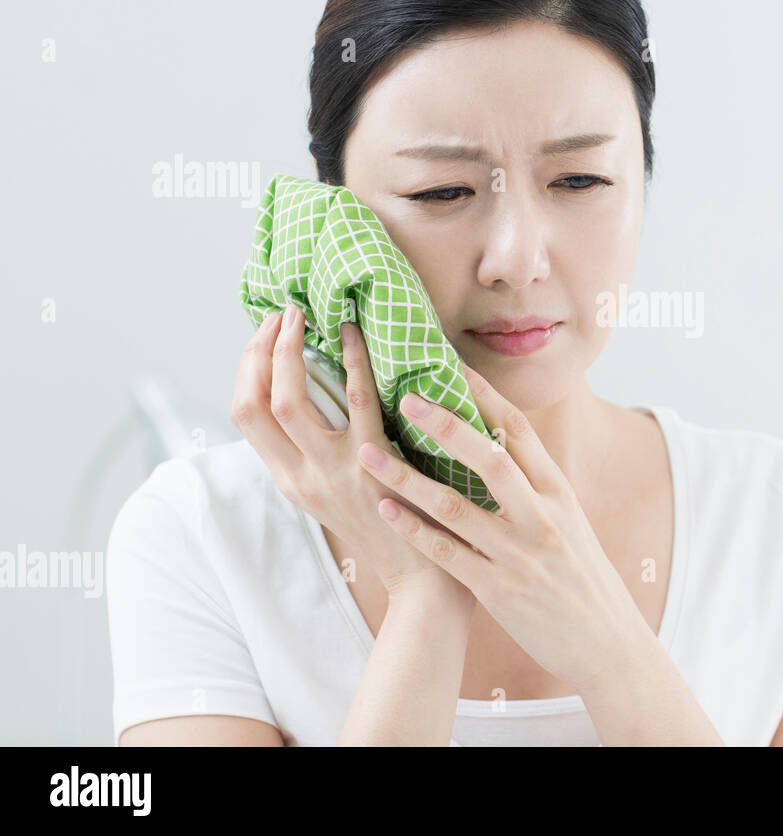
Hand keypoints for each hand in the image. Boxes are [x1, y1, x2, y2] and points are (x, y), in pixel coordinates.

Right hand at [228, 304, 474, 616]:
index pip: (244, 416)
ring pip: (287, 401)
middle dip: (257, 352)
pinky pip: (358, 401)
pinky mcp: (375, 466)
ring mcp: (334, 472)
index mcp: (290, 481)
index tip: (262, 335)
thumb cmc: (391, 528)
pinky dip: (354, 360)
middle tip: (279, 315)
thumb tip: (315, 399)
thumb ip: (318, 456)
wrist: (424, 580)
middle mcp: (301, 477)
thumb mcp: (337, 497)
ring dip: (289, 351)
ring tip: (302, 317)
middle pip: (252, 404)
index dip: (246, 368)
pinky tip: (357, 334)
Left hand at [355, 364, 654, 694]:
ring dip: (407, 478)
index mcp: (559, 493)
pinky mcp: (498, 591)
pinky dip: (413, 531)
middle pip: (490, 458)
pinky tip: (384, 511)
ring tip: (368, 454)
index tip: (450, 365)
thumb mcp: (571, 522)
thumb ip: (536, 487)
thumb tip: (497, 445)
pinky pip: (448, 555)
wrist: (606, 642)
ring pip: (456, 506)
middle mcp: (541, 517)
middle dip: (445, 425)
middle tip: (406, 397)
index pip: (519, 431)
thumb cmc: (584, 579)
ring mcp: (518, 555)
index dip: (483, 395)